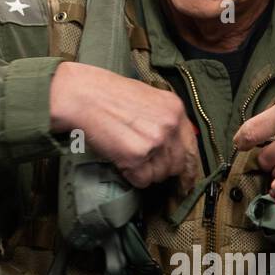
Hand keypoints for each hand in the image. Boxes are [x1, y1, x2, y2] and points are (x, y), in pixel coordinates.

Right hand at [50, 62, 201, 189]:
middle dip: (162, 169)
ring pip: (159, 175)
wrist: (82, 95)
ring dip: (145, 173)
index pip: (192, 147)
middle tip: (146, 165)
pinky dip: (132, 177)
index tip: (186, 179)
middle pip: (178, 165)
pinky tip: (122, 162)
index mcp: (175, 109)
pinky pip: (142, 180)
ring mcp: (154, 142)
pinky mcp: (135, 157)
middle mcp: (169, 125)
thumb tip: (172, 145)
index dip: (189, 167)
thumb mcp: (147, 98)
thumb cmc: (107, 94)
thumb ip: (164, 119)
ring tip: (128, 157)